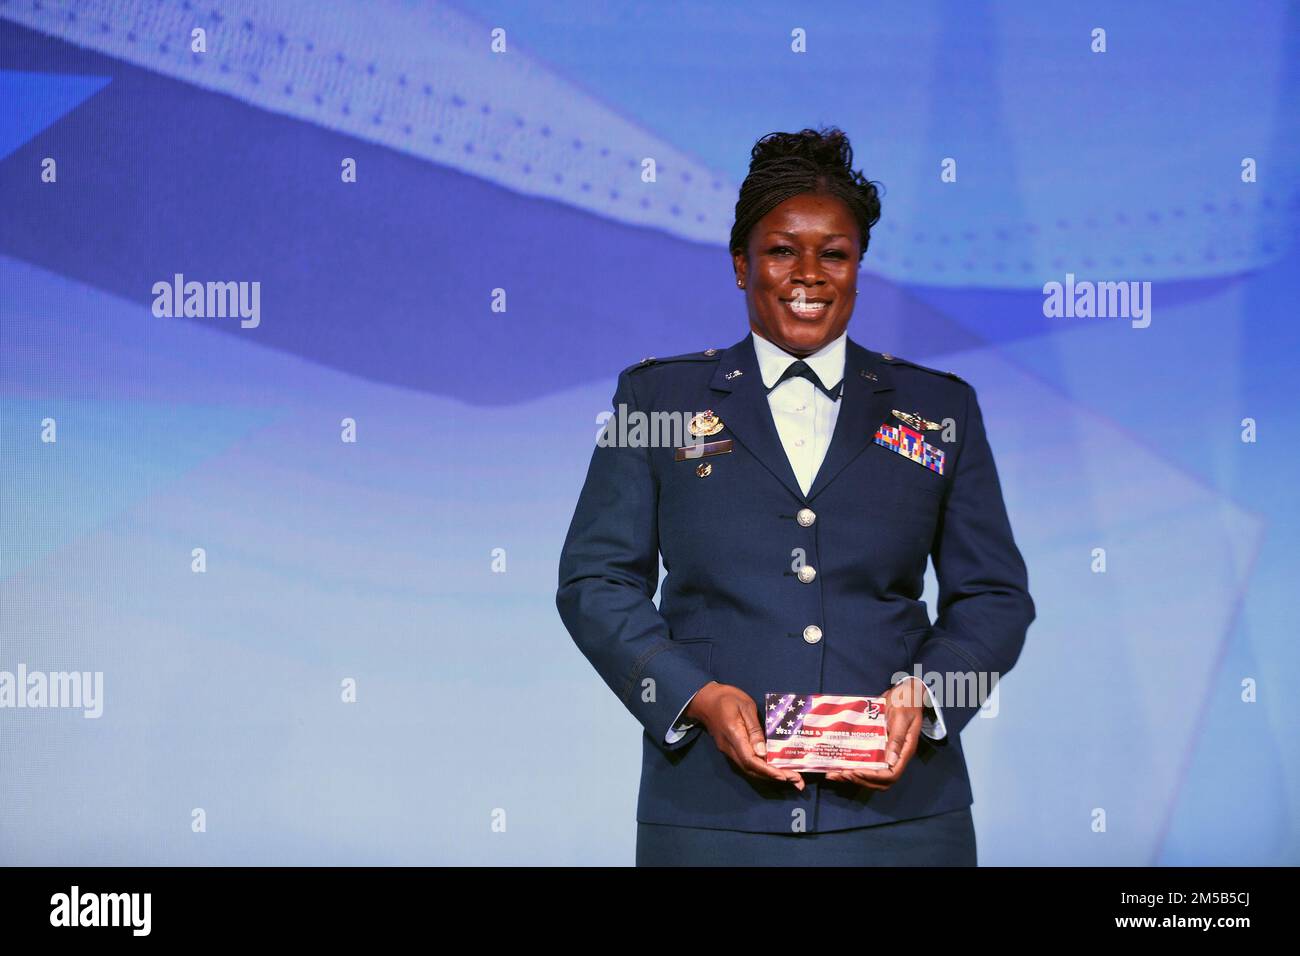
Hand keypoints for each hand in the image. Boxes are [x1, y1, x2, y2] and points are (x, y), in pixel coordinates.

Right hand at [685, 682, 804, 790]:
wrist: (704, 698)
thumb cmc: (726, 697)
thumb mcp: (744, 706)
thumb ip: (754, 729)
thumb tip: (763, 752)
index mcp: (733, 735)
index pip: (751, 760)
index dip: (768, 770)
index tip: (785, 776)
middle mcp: (729, 748)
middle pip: (751, 769)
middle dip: (774, 777)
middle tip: (797, 781)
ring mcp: (728, 750)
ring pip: (749, 769)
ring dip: (769, 775)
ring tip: (791, 777)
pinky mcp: (730, 749)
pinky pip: (747, 763)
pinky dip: (762, 769)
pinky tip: (774, 769)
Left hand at [825, 678, 925, 790]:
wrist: (906, 692)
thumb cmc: (906, 702)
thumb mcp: (902, 718)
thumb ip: (897, 739)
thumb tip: (891, 761)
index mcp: (905, 751)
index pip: (891, 774)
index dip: (873, 776)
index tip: (857, 771)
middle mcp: (896, 755)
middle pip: (880, 780)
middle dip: (860, 779)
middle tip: (841, 774)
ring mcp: (887, 752)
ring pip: (872, 774)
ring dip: (854, 776)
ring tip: (836, 774)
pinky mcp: (879, 747)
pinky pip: (867, 762)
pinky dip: (854, 766)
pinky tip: (839, 764)